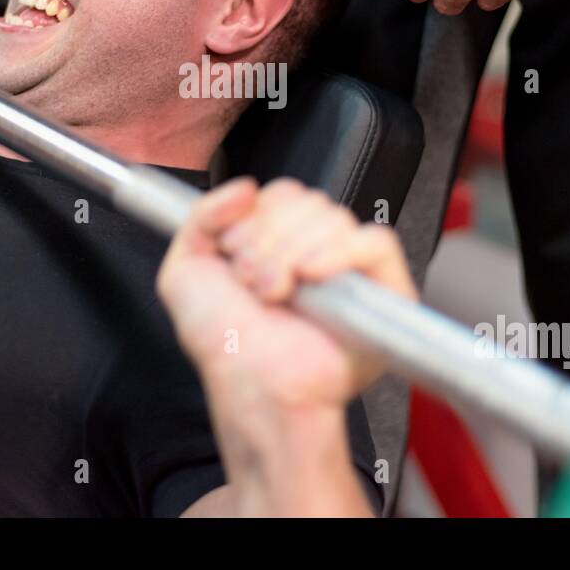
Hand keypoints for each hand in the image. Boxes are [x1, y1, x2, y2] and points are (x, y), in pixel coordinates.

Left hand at [157, 177, 416, 412]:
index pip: (284, 194)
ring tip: (277, 293)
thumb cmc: (225, 344)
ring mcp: (349, 271)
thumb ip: (202, 213)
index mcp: (278, 244)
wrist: (249, 381)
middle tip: (253, 281)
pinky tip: (313, 275)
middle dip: (267, 240)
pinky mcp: (383, 289)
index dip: (255, 216)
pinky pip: (375, 242)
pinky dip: (340, 251)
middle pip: (307, 201)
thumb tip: (246, 187)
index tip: (233, 251)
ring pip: (333, 217)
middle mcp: (316, 253)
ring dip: (291, 254)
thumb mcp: (186, 268)